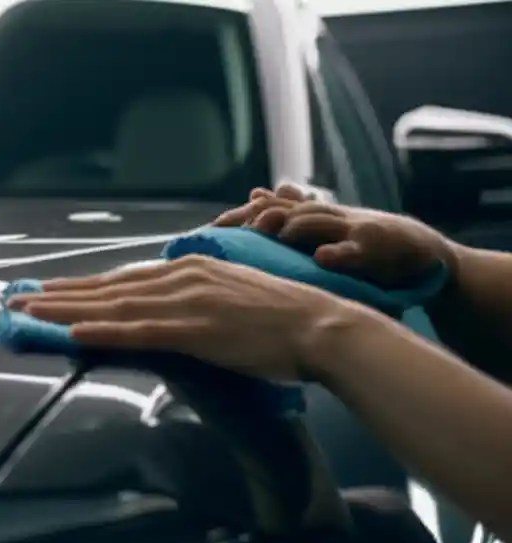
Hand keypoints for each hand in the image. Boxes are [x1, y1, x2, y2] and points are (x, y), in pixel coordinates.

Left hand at [7, 255, 369, 381]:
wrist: (321, 327)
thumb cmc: (283, 320)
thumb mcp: (233, 297)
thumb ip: (198, 299)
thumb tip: (172, 311)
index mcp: (191, 269)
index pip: (125, 279)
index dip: (84, 287)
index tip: (50, 291)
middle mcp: (182, 277)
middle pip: (109, 287)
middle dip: (61, 295)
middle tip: (19, 301)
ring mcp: (187, 302)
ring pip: (115, 306)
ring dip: (68, 311)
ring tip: (30, 315)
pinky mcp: (195, 329)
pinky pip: (140, 331)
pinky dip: (105, 330)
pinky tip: (75, 333)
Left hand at [215, 183, 458, 288]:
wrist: (422, 252)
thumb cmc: (366, 243)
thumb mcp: (327, 229)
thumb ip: (293, 213)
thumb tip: (256, 194)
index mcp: (315, 217)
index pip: (273, 209)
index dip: (244, 215)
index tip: (212, 226)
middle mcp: (331, 217)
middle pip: (289, 210)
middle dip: (259, 216)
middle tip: (230, 227)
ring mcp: (355, 230)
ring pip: (319, 222)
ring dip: (293, 226)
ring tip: (270, 232)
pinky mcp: (379, 249)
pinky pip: (358, 250)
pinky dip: (341, 253)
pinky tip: (323, 257)